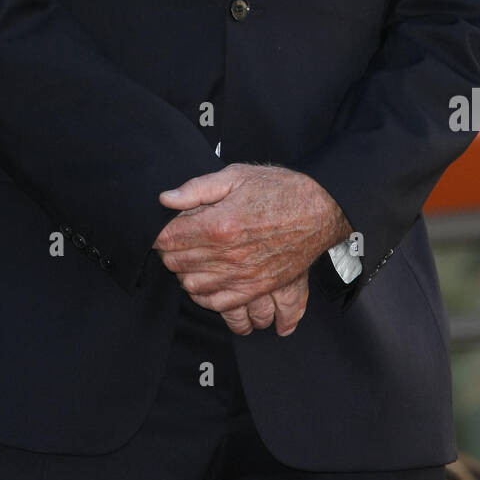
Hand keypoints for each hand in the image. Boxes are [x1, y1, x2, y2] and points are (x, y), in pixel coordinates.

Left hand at [152, 163, 350, 333]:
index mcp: (220, 225)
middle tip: (178, 238)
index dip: (160, 232)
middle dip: (170, 251)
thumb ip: (197, 188)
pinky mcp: (257, 288)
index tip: (164, 226)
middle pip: (177, 263)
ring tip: (193, 257)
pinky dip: (206, 296)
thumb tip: (165, 199)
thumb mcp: (236, 176)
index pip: (169, 239)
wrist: (320, 209)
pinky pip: (220, 304)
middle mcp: (229, 255)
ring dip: (185, 272)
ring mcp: (243, 276)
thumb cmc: (279, 189)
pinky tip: (206, 281)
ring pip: (193, 286)